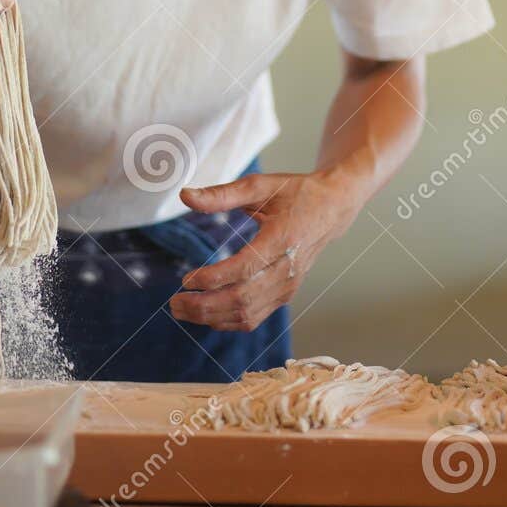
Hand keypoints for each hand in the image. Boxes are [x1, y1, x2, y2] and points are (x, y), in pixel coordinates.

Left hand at [169, 171, 359, 331]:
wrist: (332, 208)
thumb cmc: (296, 193)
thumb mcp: (260, 186)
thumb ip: (221, 194)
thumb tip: (185, 195)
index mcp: (282, 240)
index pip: (244, 270)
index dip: (212, 279)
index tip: (186, 280)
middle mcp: (287, 269)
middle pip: (242, 299)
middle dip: (204, 306)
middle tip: (174, 303)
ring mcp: (287, 286)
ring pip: (246, 314)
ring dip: (211, 317)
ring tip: (182, 310)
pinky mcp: (285, 294)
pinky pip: (254, 317)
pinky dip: (228, 321)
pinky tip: (206, 314)